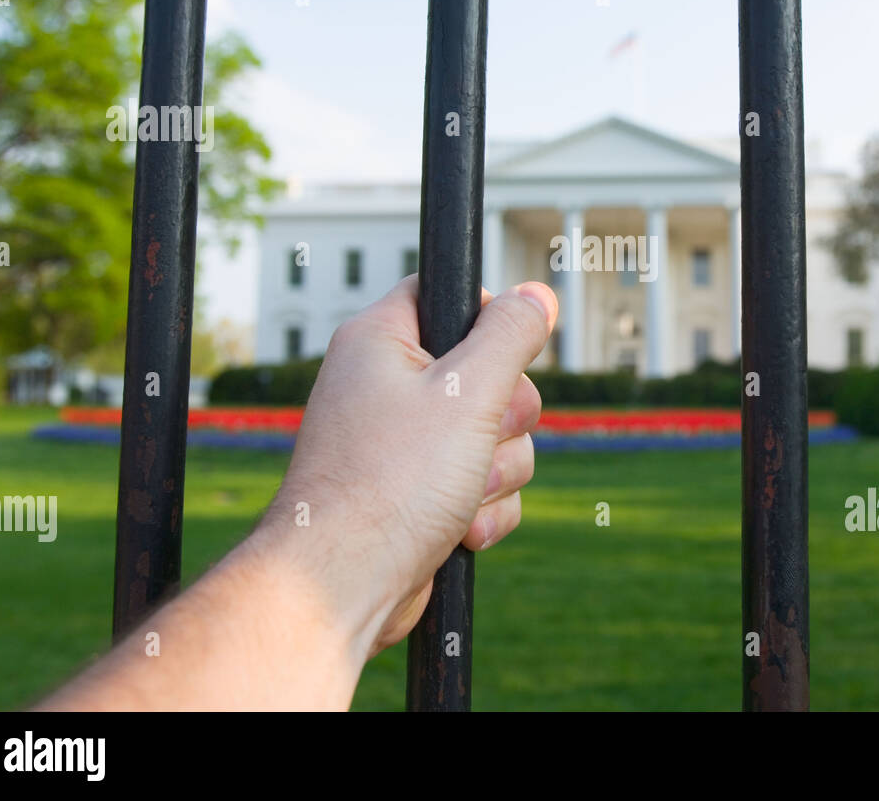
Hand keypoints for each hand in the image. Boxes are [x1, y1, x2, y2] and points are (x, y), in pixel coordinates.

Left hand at [248, 274, 557, 664]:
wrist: (342, 585)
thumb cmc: (391, 484)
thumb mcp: (467, 392)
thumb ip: (509, 335)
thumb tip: (536, 294)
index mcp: (381, 341)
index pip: (449, 294)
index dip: (490, 320)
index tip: (502, 357)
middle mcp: (386, 385)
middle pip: (488, 371)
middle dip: (505, 419)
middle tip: (480, 439)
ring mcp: (401, 442)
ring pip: (493, 435)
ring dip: (498, 472)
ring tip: (462, 496)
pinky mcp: (417, 491)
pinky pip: (480, 483)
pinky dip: (484, 508)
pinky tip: (460, 530)